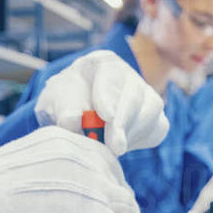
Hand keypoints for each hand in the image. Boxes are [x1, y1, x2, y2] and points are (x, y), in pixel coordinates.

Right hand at [0, 127, 162, 212]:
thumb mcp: (28, 160)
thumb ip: (57, 169)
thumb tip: (72, 193)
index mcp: (69, 141)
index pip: (107, 163)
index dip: (111, 186)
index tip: (110, 198)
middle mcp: (86, 160)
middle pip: (120, 186)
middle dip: (121, 207)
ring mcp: (92, 190)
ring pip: (126, 208)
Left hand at [34, 50, 169, 155]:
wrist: (77, 114)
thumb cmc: (66, 103)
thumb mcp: (55, 102)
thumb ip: (63, 109)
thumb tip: (72, 120)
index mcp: (103, 63)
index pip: (110, 73)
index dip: (109, 94)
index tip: (106, 116)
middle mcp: (129, 76)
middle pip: (135, 94)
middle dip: (124, 122)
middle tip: (114, 147)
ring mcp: (146, 95)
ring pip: (150, 112)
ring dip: (130, 135)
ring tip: (109, 148)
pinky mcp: (156, 117)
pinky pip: (156, 128)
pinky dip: (139, 141)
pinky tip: (119, 146)